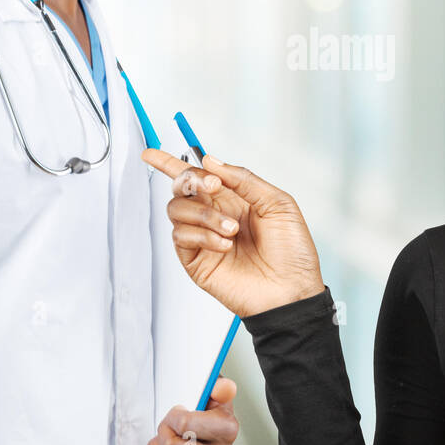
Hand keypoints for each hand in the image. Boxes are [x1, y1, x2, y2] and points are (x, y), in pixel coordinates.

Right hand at [141, 149, 325, 317]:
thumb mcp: (278, 204)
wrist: (291, 290)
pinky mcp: (195, 259)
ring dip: (205, 214)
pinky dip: (203, 235)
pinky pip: (181, 236)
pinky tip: (224, 245)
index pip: (198, 176)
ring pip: (177, 209)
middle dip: (192, 180)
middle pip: (181, 187)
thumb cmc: (292, 252)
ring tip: (231, 229)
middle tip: (213, 186)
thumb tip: (212, 162)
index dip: (170, 163)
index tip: (152, 154)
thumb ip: (244, 179)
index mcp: (234, 199)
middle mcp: (215, 215)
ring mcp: (203, 237)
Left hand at [146, 376, 239, 444]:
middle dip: (163, 433)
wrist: (208, 441)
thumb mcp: (213, 396)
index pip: (184, 425)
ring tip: (166, 442)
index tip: (178, 414)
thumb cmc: (207, 416)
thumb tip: (225, 388)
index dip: (173, 417)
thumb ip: (218, 387)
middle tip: (169, 428)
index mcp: (228, 429)